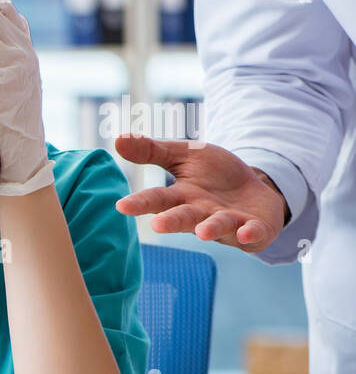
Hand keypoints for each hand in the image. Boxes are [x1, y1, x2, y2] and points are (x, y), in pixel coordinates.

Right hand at [113, 134, 287, 251]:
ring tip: (203, 232)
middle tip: (157, 226)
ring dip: (210, 229)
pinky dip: (250, 233)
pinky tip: (247, 232)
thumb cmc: (216, 175)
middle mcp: (201, 214)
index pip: (157, 199)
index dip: (140, 203)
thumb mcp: (186, 155)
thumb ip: (153, 151)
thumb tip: (117, 140)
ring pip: (217, 226)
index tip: (122, 206)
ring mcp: (227, 224)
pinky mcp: (254, 229)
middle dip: (172, 222)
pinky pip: (253, 232)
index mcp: (181, 197)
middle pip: (183, 218)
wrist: (256, 187)